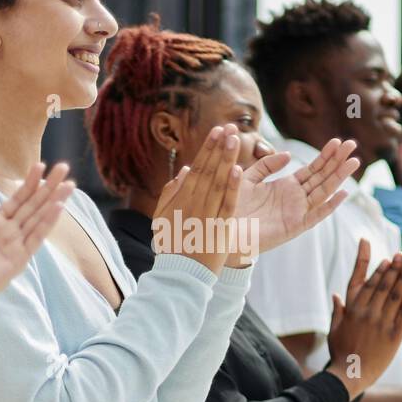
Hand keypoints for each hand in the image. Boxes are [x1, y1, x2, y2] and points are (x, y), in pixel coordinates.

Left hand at [0, 162, 74, 303]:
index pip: (19, 198)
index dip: (30, 182)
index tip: (41, 164)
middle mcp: (12, 232)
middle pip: (35, 204)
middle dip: (50, 186)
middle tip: (65, 168)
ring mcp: (18, 245)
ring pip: (40, 218)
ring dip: (55, 200)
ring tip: (70, 185)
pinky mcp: (20, 259)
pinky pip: (36, 237)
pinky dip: (48, 222)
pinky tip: (59, 208)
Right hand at [152, 124, 241, 275]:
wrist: (179, 274)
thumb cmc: (171, 246)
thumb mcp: (162, 218)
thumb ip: (171, 193)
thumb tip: (183, 169)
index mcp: (181, 199)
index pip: (197, 167)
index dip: (208, 148)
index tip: (218, 131)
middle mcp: (194, 203)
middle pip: (209, 170)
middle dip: (220, 147)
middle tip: (230, 126)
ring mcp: (207, 215)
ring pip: (219, 182)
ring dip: (227, 159)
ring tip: (235, 139)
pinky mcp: (220, 228)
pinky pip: (227, 204)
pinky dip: (233, 187)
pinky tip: (239, 170)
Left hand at [230, 137, 359, 259]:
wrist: (223, 230)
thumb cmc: (232, 205)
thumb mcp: (249, 178)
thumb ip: (267, 165)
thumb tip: (289, 154)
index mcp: (287, 187)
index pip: (312, 169)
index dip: (325, 155)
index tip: (337, 141)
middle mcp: (296, 198)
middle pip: (322, 177)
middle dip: (337, 161)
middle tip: (352, 145)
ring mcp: (297, 212)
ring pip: (323, 191)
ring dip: (339, 177)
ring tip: (354, 162)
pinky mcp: (294, 226)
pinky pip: (316, 215)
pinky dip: (330, 206)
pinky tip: (343, 193)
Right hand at [326, 236, 401, 396]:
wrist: (350, 373)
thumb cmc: (341, 353)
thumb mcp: (335, 329)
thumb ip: (337, 310)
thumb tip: (335, 295)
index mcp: (353, 309)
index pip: (366, 284)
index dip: (378, 271)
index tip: (386, 259)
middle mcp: (367, 312)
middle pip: (383, 285)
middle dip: (394, 269)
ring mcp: (381, 322)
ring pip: (395, 295)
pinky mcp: (393, 334)